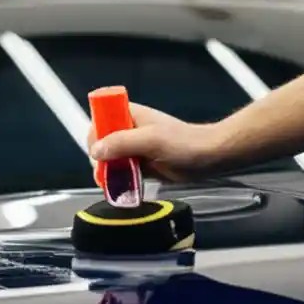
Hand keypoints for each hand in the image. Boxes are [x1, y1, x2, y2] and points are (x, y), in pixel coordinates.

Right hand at [86, 103, 227, 182]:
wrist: (208, 157)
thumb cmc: (184, 143)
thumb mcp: (150, 140)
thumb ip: (122, 143)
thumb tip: (96, 151)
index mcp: (129, 115)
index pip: (99, 122)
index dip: (95, 137)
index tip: (98, 154)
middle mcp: (129, 130)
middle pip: (102, 144)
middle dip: (100, 160)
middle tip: (106, 174)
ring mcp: (135, 148)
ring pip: (111, 161)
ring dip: (110, 173)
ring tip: (115, 184)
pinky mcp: (142, 165)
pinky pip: (124, 173)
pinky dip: (121, 182)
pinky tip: (124, 189)